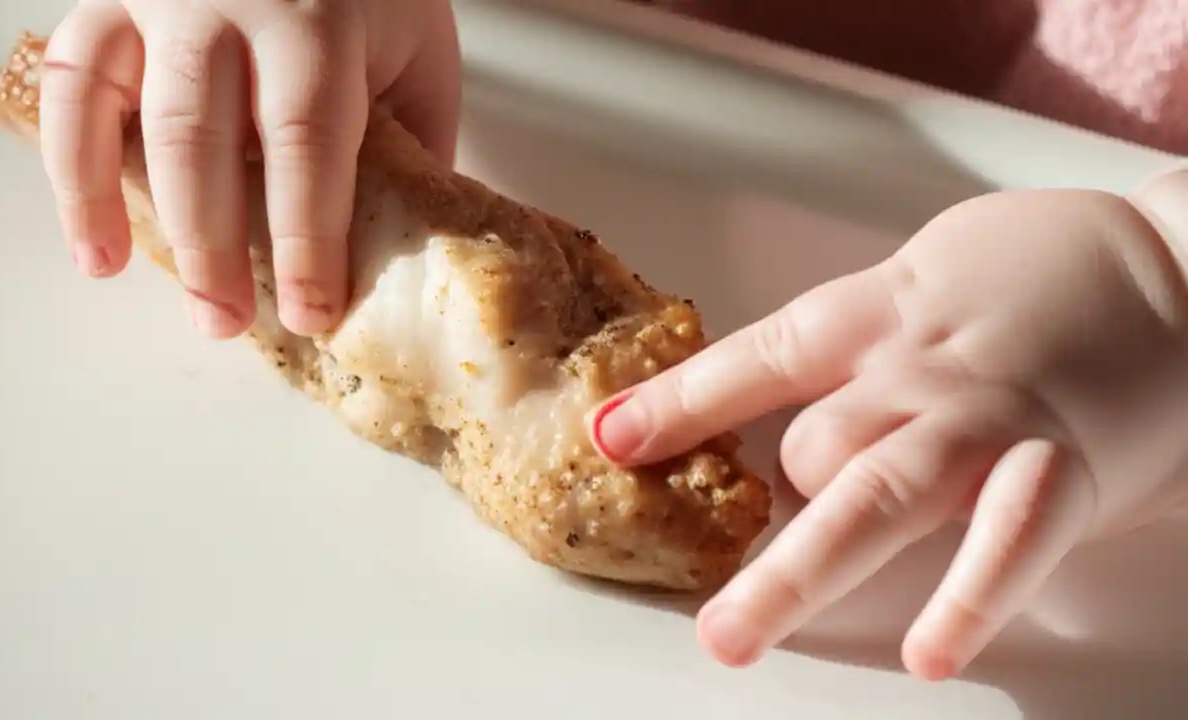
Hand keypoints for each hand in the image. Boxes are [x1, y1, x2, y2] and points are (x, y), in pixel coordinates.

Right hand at [40, 0, 459, 336]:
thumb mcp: (416, 56)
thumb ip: (410, 142)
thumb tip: (392, 256)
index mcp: (318, 20)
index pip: (306, 141)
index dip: (306, 237)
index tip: (309, 311)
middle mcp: (229, 3)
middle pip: (206, 138)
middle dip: (212, 244)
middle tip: (224, 321)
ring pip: (129, 114)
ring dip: (121, 210)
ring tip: (125, 283)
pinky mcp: (108, 1)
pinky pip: (71, 84)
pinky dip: (69, 165)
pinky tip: (88, 239)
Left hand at [590, 176, 1187, 678]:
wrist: (1176, 263)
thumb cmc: (1036, 273)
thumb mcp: (923, 285)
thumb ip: (852, 354)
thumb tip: (782, 432)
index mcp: (874, 318)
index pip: (758, 359)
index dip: (680, 400)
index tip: (610, 439)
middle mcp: (915, 370)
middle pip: (809, 449)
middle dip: (745, 528)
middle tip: (689, 598)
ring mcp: (984, 418)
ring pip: (880, 493)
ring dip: (804, 569)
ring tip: (739, 634)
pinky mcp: (1064, 462)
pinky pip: (1013, 532)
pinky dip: (972, 589)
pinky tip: (930, 649)